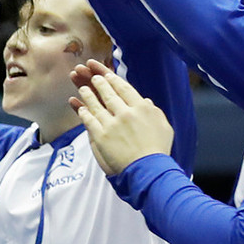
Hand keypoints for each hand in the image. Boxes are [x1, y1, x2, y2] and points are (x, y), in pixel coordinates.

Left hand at [70, 60, 174, 174]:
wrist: (148, 169)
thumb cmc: (158, 149)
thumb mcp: (163, 126)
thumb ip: (153, 111)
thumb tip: (145, 101)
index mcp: (142, 107)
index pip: (124, 89)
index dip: (114, 80)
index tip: (107, 74)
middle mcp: (126, 113)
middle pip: (109, 93)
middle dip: (99, 83)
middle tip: (93, 77)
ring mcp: (112, 124)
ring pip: (96, 105)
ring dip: (88, 94)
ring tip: (82, 88)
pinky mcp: (101, 136)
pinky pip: (89, 121)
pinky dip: (83, 112)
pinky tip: (79, 107)